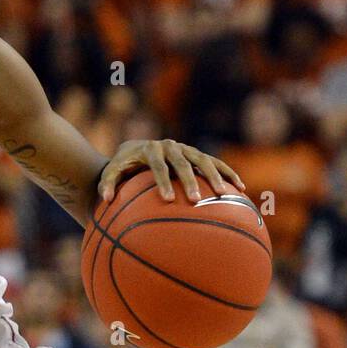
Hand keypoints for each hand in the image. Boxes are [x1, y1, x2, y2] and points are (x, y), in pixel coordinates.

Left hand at [98, 138, 245, 204]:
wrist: (137, 148)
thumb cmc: (124, 165)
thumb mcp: (113, 171)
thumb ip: (108, 183)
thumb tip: (105, 200)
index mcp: (151, 150)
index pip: (158, 166)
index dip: (163, 181)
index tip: (168, 199)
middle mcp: (171, 147)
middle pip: (183, 163)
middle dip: (190, 181)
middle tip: (195, 200)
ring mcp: (187, 150)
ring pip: (204, 161)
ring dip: (214, 176)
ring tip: (223, 194)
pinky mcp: (198, 155)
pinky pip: (216, 164)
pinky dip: (228, 174)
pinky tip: (241, 189)